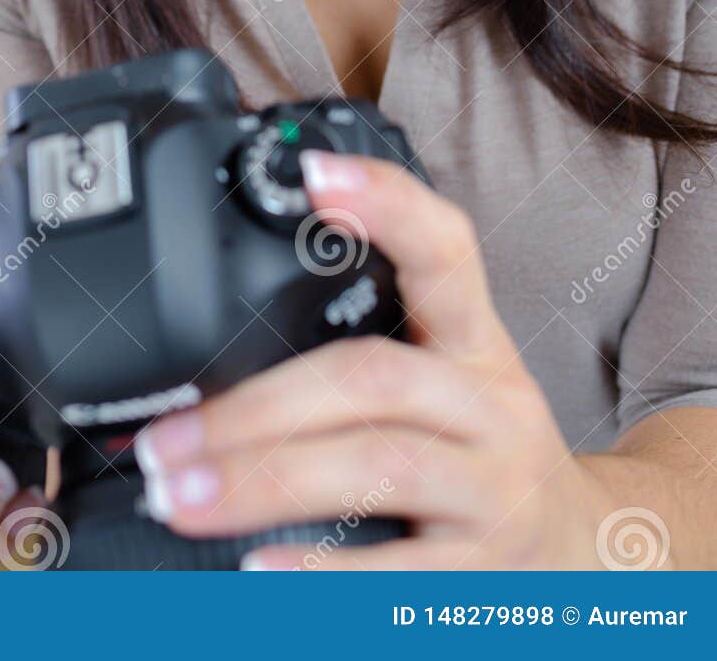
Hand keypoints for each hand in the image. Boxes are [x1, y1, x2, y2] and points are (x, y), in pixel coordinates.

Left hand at [131, 148, 609, 568]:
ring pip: (379, 464)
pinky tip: (255, 571)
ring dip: (262, 479)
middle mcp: (493, 405)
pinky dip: (322, 573)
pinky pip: (400, 574)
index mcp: (472, 340)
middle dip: (256, 404)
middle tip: (163, 435)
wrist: (585, 553)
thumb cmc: (479, 452)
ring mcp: (497, 489)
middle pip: (374, 376)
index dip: (385, 202)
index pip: (444, 250)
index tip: (311, 173)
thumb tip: (210, 344)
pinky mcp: (491, 575)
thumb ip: (359, 346)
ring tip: (175, 495)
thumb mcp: (443, 382)